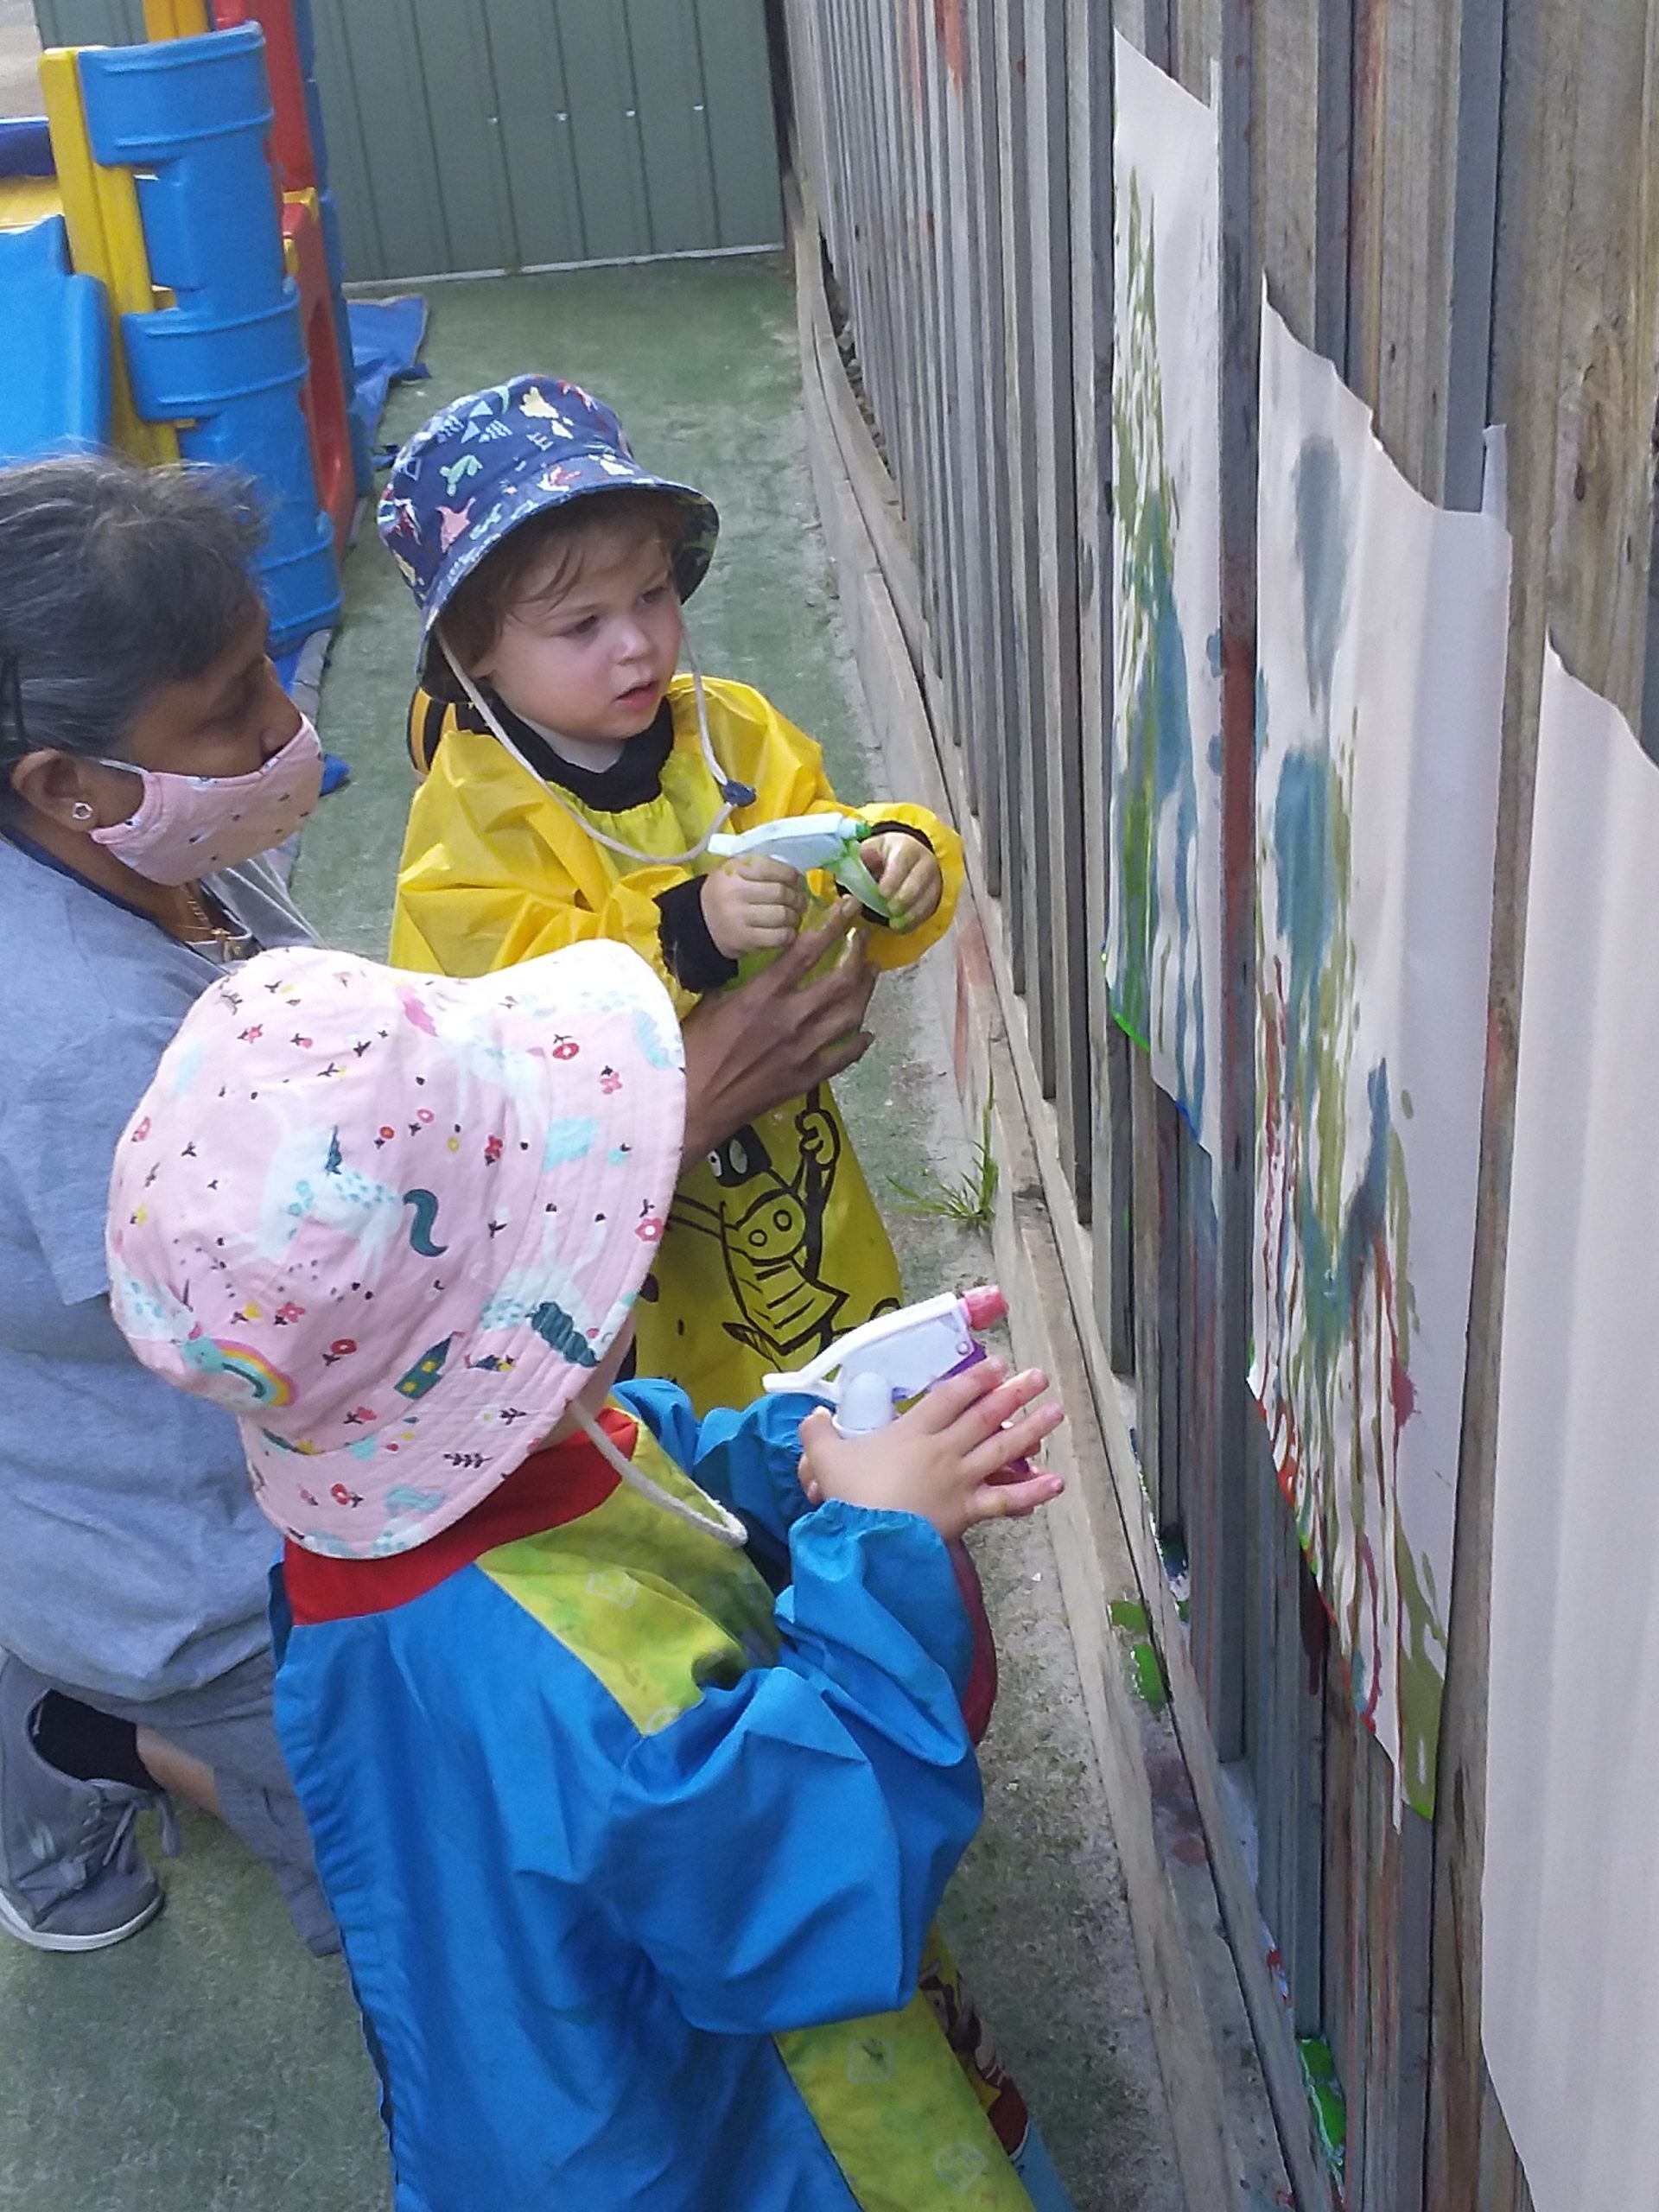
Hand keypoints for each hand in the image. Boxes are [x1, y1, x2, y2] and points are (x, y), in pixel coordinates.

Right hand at [679, 899, 877, 1161]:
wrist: (694, 1106)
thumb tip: (752, 971)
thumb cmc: (691, 1052)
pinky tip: (866, 1034)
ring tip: (870, 975)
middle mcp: (791, 1018)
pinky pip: (845, 1056)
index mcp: (762, 995)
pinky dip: (859, 1043)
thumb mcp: (709, 1005)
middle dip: (858, 954)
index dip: (833, 925)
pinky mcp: (807, 1078)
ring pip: (850, 1015)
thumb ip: (739, 986)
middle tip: (863, 940)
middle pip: (841, 980)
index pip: (807, 951)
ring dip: (865, 991)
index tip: (849, 908)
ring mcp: (804, 1050)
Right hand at [701, 858, 808, 957]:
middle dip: (797, 898)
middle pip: (781, 892)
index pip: (771, 868)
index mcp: (734, 870)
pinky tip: (788, 931)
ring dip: (795, 917)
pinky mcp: (745, 940)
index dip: (791, 875)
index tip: (797, 881)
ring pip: (783, 915)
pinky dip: (789, 934)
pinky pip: (779, 936)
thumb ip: (762, 868)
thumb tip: (798, 877)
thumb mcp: (736, 871)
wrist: (701, 923)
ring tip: (794, 916)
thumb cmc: (725, 893)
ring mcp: (739, 918)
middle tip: (800, 902)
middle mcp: (735, 892)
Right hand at [797, 1357, 1063, 1542]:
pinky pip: (1007, 1500)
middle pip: (984, 1415)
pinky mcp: (968, 1511)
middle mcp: (943, 1450)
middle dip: (1013, 1393)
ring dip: (1032, 1429)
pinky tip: (1056, 1482)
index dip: (974, 1378)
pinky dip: (1033, 1492)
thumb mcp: (825, 1457)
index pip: (950, 1397)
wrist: (868, 1538)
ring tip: (1056, 1411)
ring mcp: (960, 1480)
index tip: (997, 1365)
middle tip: (1037, 1376)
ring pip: (1003, 1448)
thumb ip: (818, 1433)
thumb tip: (811, 1416)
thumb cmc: (849, 1496)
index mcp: (913, 1432)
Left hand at [864, 833, 942, 927]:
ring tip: (894, 923)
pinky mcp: (936, 897)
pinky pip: (928, 911)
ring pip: (928, 898)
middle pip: (918, 881)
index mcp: (907, 849)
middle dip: (904, 897)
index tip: (882, 891)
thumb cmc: (884, 857)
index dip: (893, 877)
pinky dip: (914, 921)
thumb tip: (867, 856)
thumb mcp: (873, 850)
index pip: (903, 860)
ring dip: (911, 913)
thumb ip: (868, 854)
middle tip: (890, 908)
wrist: (905, 860)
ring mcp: (934, 881)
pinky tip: (901, 928)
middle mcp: (925, 862)